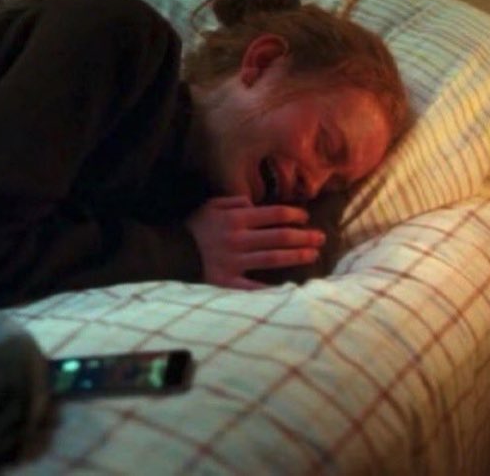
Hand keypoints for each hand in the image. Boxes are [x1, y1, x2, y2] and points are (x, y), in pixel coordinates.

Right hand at [185, 195, 325, 289]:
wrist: (168, 253)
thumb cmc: (192, 228)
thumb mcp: (211, 205)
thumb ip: (234, 201)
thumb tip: (255, 203)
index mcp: (236, 219)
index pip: (273, 215)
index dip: (293, 215)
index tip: (305, 217)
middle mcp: (239, 239)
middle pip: (280, 237)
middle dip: (304, 236)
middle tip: (321, 237)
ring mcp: (235, 262)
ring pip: (273, 258)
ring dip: (297, 256)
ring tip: (313, 255)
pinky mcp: (227, 282)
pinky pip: (252, 286)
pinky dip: (270, 288)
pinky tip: (288, 288)